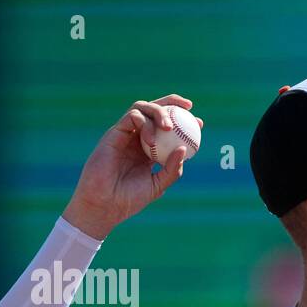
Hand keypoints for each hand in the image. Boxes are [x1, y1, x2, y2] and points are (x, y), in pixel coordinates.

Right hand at [61, 94, 203, 239]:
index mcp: (149, 149)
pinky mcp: (113, 133)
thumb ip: (172, 169)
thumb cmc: (130, 198)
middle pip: (154, 111)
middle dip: (172, 103)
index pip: (167, 128)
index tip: (200, 123)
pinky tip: (151, 139)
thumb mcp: (158, 185)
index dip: (183, 120)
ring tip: (169, 127)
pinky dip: (144, 123)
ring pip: (142, 108)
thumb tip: (184, 149)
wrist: (106, 204)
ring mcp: (125, 134)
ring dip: (158, 112)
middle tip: (189, 107)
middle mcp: (137, 138)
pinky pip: (130, 117)